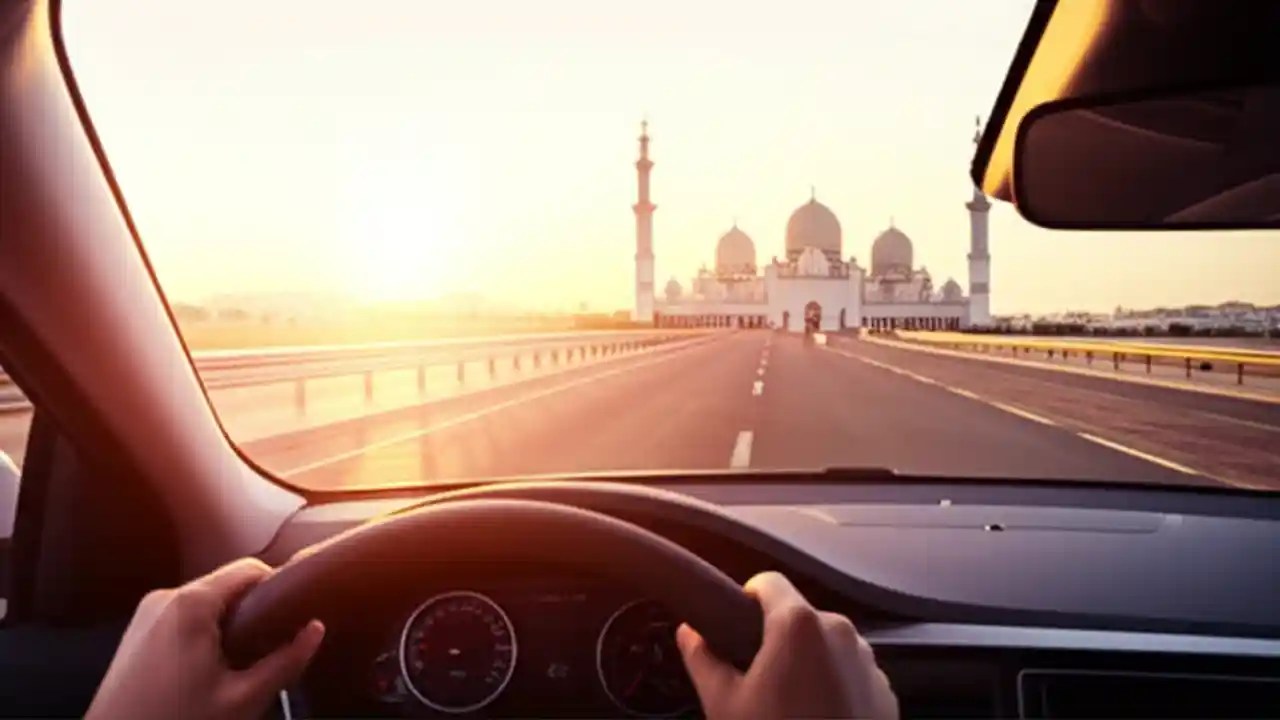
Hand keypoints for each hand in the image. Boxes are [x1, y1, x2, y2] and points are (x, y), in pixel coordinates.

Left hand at [87, 558, 324, 719]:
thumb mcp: (242, 699)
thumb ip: (285, 662)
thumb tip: (315, 631)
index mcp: (191, 604)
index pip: (250, 569)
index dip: (279, 588)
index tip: (296, 614)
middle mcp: (165, 598)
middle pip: (227, 586)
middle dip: (252, 613)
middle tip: (269, 650)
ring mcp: (146, 614)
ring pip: (206, 604)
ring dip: (228, 626)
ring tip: (237, 666)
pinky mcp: (136, 632)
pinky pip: (183, 618)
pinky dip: (203, 634)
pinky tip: (208, 671)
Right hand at [676, 571, 897, 719]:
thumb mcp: (724, 704)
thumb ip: (702, 658)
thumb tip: (688, 633)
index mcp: (798, 624)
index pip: (767, 582)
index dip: (747, 600)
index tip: (737, 630)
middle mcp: (839, 631)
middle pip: (798, 616)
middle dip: (777, 639)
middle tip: (758, 681)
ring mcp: (868, 661)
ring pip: (826, 644)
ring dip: (807, 662)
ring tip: (790, 705)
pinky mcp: (885, 690)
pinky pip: (851, 672)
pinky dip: (834, 684)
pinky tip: (819, 717)